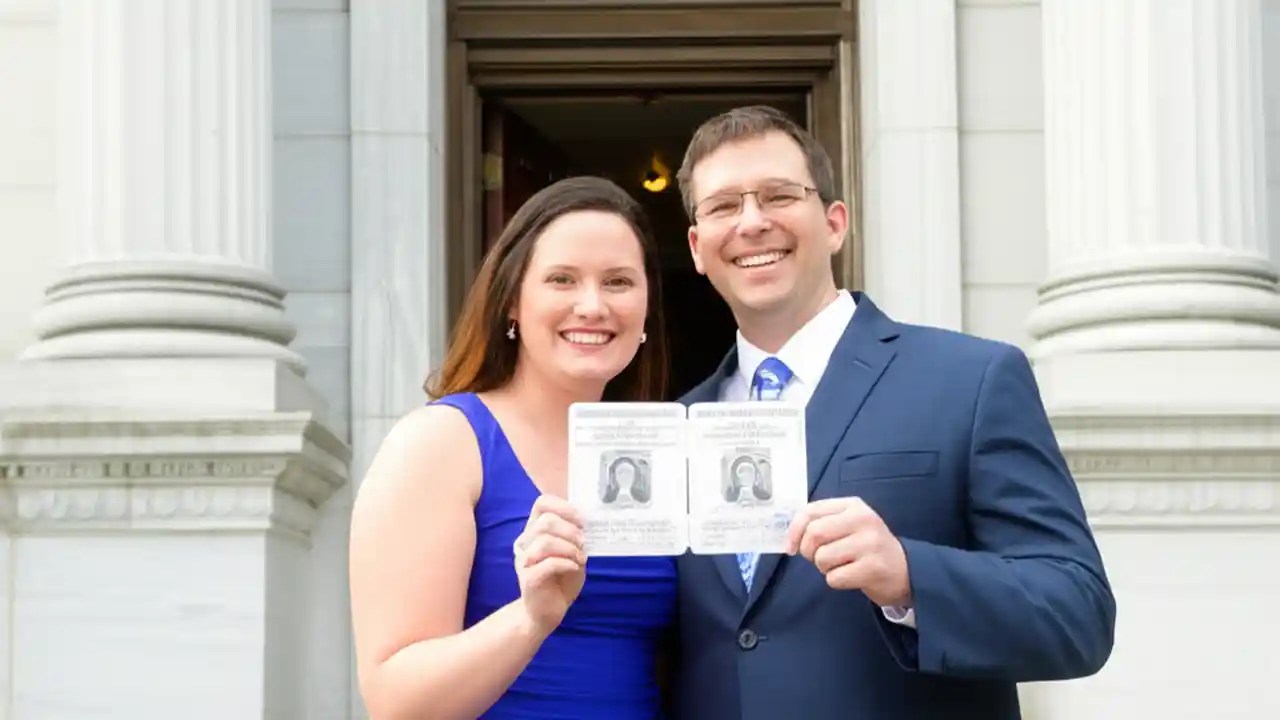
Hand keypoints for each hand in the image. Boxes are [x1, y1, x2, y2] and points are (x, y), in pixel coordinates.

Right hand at [512, 495, 587, 634]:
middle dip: (570, 530)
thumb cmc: (560, 580)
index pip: (541, 504)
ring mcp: (525, 561)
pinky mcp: (529, 579)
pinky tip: (574, 568)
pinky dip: (566, 563)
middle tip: (583, 544)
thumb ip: (574, 536)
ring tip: (580, 558)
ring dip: (569, 548)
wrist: (546, 612)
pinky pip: (548, 563)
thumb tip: (587, 520)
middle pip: (545, 521)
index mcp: (534, 531)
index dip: (564, 507)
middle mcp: (525, 543)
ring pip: (545, 541)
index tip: (581, 521)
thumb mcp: (572, 552)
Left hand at [785, 497, 911, 607]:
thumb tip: (790, 538)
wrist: (905, 570)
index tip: (791, 547)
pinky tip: (852, 576)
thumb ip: (821, 522)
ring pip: (822, 557)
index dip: (794, 531)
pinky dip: (836, 581)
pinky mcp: (873, 568)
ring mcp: (869, 544)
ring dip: (824, 568)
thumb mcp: (849, 524)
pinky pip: (834, 578)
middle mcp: (863, 520)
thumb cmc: (867, 547)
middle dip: (809, 552)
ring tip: (841, 565)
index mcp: (853, 505)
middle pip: (814, 534)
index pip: (810, 511)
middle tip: (819, 558)